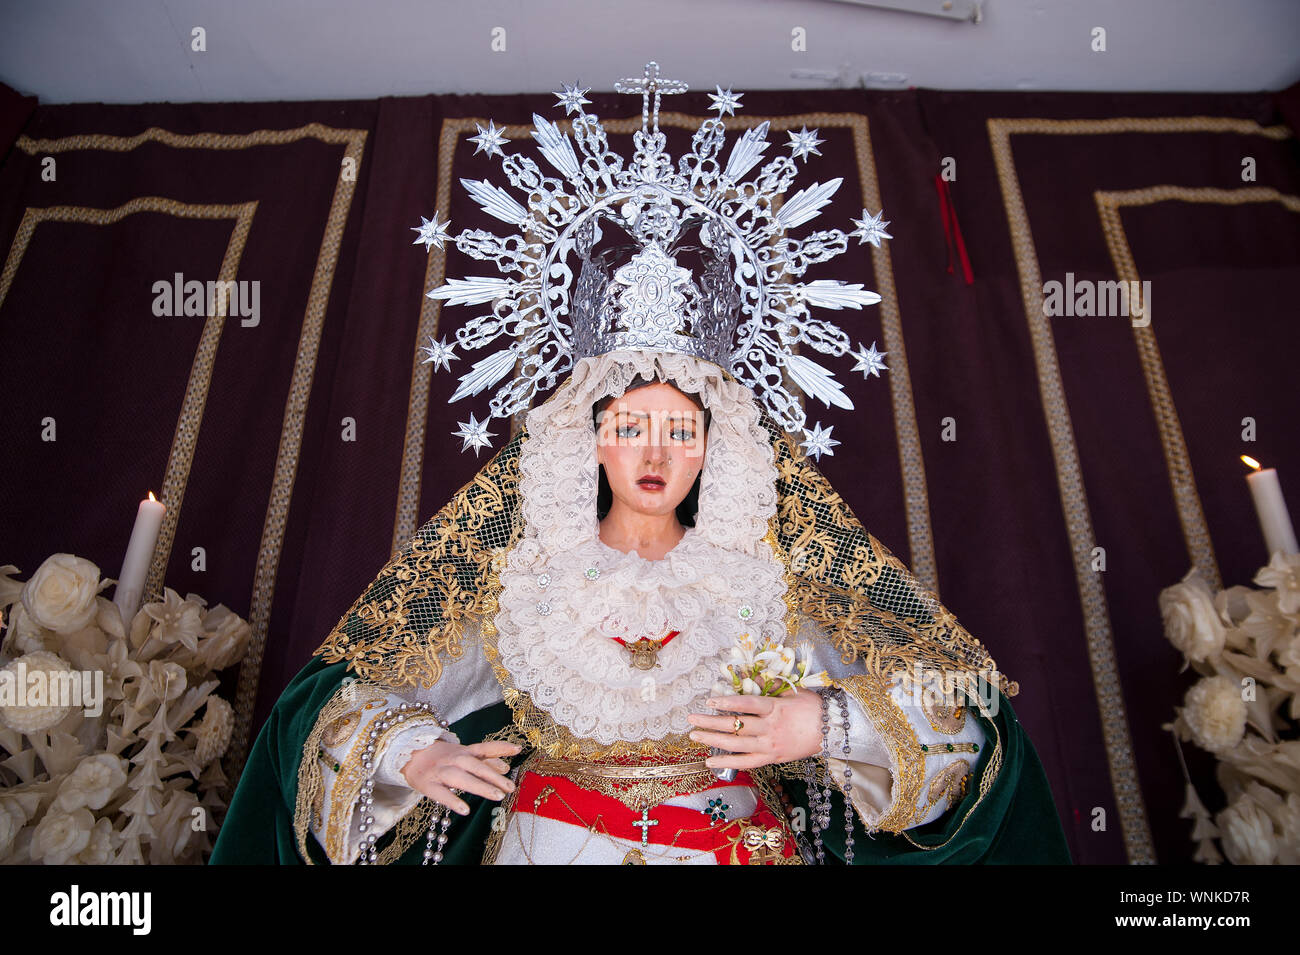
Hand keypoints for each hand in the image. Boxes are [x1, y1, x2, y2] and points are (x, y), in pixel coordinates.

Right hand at [400, 740, 521, 815]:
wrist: (408, 755)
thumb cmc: (441, 758)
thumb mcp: (463, 755)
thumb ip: (484, 760)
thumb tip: (505, 766)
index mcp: (464, 751)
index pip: (484, 748)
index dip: (501, 748)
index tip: (518, 750)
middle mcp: (454, 759)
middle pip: (476, 766)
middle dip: (494, 776)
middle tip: (511, 788)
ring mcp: (441, 772)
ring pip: (462, 778)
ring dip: (480, 786)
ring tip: (497, 796)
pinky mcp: (428, 785)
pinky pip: (441, 794)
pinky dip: (453, 801)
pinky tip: (465, 810)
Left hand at [687, 691, 823, 771]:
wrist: (832, 730)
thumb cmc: (813, 707)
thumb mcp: (791, 691)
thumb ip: (768, 686)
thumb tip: (749, 677)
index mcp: (774, 707)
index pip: (746, 704)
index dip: (727, 702)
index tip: (710, 700)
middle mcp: (769, 727)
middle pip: (735, 725)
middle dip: (710, 722)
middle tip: (691, 719)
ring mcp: (770, 744)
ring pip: (736, 744)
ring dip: (713, 739)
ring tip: (694, 736)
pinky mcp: (772, 758)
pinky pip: (746, 762)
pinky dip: (727, 762)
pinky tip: (710, 761)